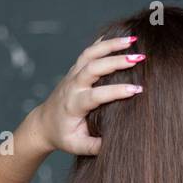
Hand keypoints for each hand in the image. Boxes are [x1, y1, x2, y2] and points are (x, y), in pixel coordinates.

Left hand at [31, 35, 145, 155]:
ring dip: (111, 45)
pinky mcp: (75, 69)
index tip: (137, 90)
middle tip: (139, 57)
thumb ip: (94, 146)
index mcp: (74, 105)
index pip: (96, 95)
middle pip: (93, 67)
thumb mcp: (77, 146)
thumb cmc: (63, 136)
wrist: (44, 124)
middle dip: (116, 61)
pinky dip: (103, 42)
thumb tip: (113, 144)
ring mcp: (72, 74)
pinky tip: (121, 36)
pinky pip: (89, 51)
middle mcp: (72, 86)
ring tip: (132, 39)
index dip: (117, 91)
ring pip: (90, 54)